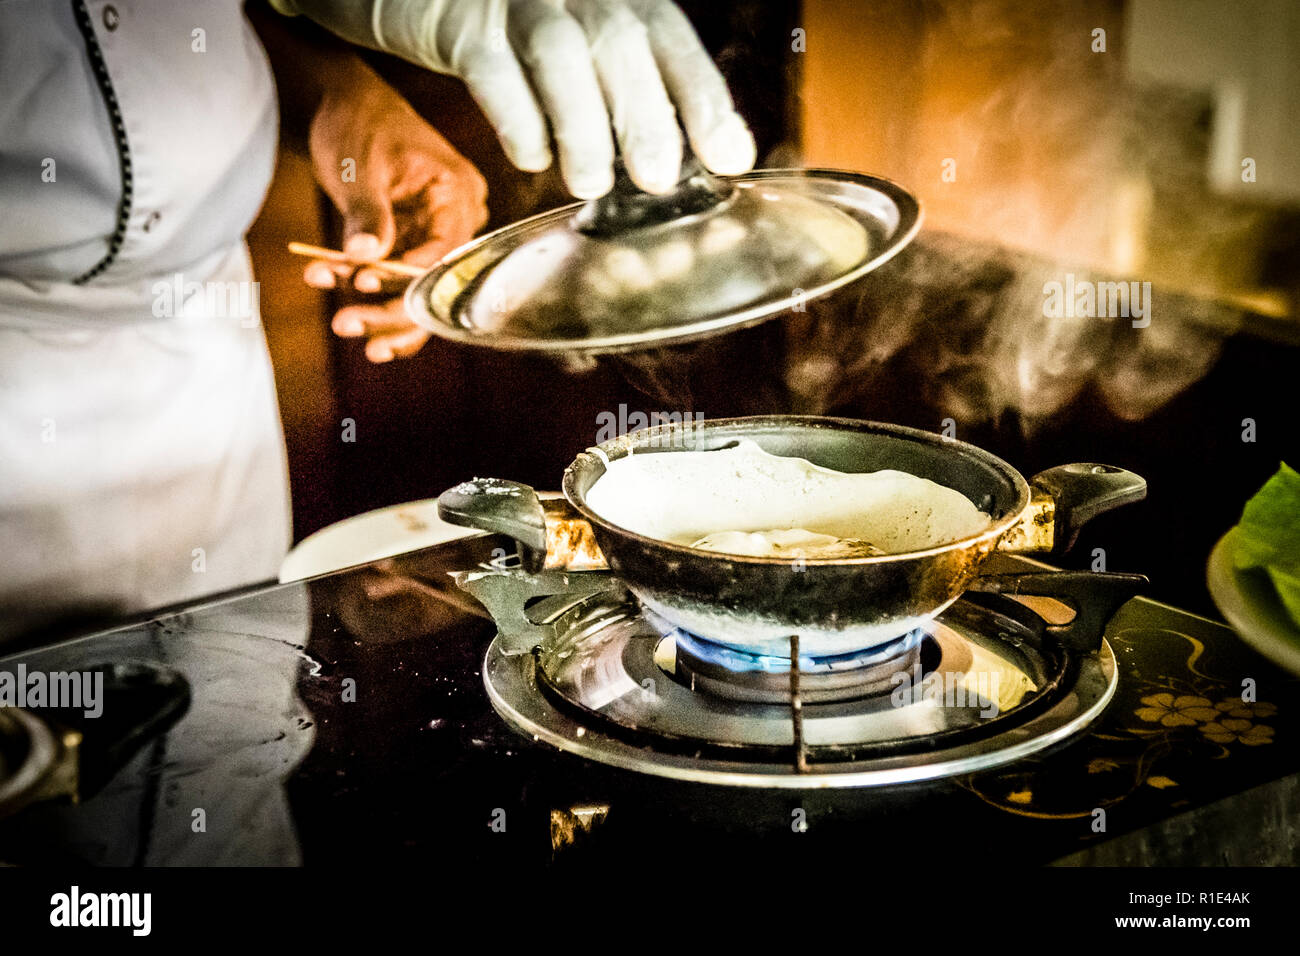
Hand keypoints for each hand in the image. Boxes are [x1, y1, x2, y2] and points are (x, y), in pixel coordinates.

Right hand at [271, 0, 755, 197]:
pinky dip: (516, 118)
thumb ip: (639, 90)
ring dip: (583, 124)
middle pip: (622, 39)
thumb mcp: (587, 46)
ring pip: (560, 50)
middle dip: (646, 114)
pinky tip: (532, 157)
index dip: (704, 96)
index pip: (671, 37)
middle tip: (657, 179)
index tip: (730, 157)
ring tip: (592, 185)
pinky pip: (490, 68)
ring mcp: (516, 0)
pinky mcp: (459, 22)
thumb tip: (711, 157)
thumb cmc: (522, 32)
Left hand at [304, 65, 487, 361]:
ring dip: (376, 312)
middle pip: (435, 285)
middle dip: (391, 311)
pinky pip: (393, 279)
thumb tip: (366, 257)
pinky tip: (328, 287)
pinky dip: (361, 287)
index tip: (361, 285)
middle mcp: (456, 220)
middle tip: (347, 324)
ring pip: (416, 292)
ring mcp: (433, 234)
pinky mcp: (409, 243)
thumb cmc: (357, 123)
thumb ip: (367, 214)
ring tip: (341, 325)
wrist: (341, 104)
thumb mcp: (360, 167)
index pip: (445, 254)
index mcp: (458, 195)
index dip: (406, 279)